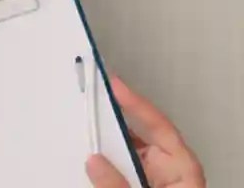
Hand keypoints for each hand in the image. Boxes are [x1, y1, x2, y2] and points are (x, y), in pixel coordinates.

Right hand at [86, 77, 204, 187]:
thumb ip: (118, 184)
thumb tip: (94, 161)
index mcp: (182, 169)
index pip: (159, 125)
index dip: (135, 102)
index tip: (113, 84)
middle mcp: (167, 170)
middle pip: (137, 134)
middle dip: (111, 118)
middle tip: (89, 97)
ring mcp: (150, 178)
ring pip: (123, 150)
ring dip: (103, 140)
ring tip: (80, 126)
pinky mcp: (134, 183)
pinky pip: (116, 166)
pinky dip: (101, 158)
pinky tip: (83, 151)